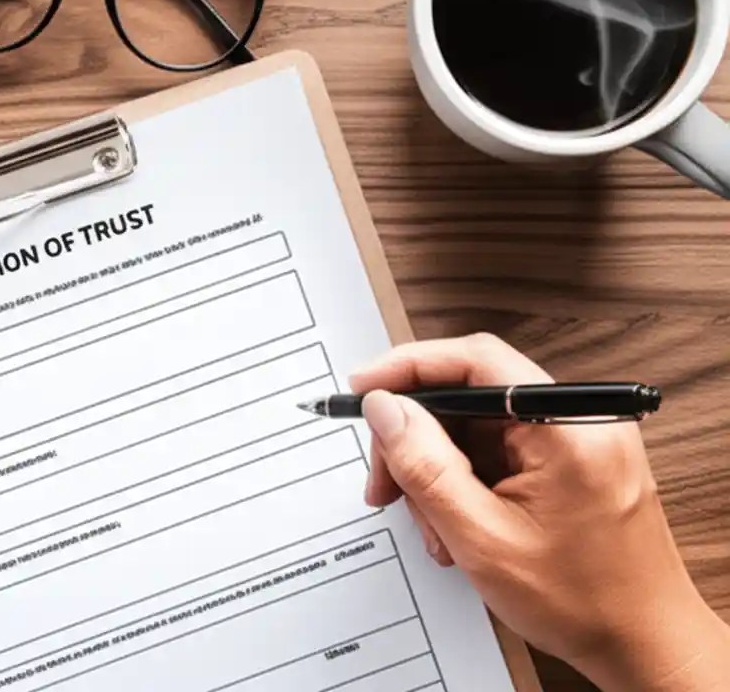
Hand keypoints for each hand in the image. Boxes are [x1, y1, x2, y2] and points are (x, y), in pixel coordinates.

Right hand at [351, 334, 729, 691]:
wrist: (643, 644)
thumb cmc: (585, 603)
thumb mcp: (482, 538)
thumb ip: (426, 467)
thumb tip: (386, 410)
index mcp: (569, 429)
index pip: (476, 361)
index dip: (408, 367)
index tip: (364, 388)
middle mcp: (580, 422)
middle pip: (468, 396)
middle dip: (416, 438)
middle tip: (385, 482)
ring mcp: (576, 441)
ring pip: (475, 429)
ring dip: (436, 471)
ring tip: (431, 525)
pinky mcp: (568, 461)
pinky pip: (497, 453)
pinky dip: (463, 484)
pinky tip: (455, 525)